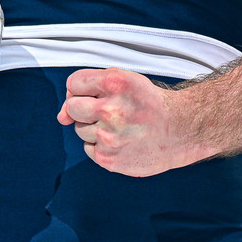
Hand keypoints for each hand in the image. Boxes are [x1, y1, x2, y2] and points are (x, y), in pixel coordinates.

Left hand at [58, 68, 200, 175]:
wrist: (181, 131)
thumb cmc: (150, 105)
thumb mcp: (126, 82)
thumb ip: (89, 89)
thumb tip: (61, 117)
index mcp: (115, 83)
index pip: (73, 83)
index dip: (81, 89)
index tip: (94, 94)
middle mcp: (110, 109)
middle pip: (72, 107)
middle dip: (84, 109)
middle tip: (109, 112)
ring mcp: (109, 136)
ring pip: (80, 130)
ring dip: (95, 128)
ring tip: (121, 127)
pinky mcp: (109, 158)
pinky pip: (88, 149)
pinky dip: (101, 146)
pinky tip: (122, 141)